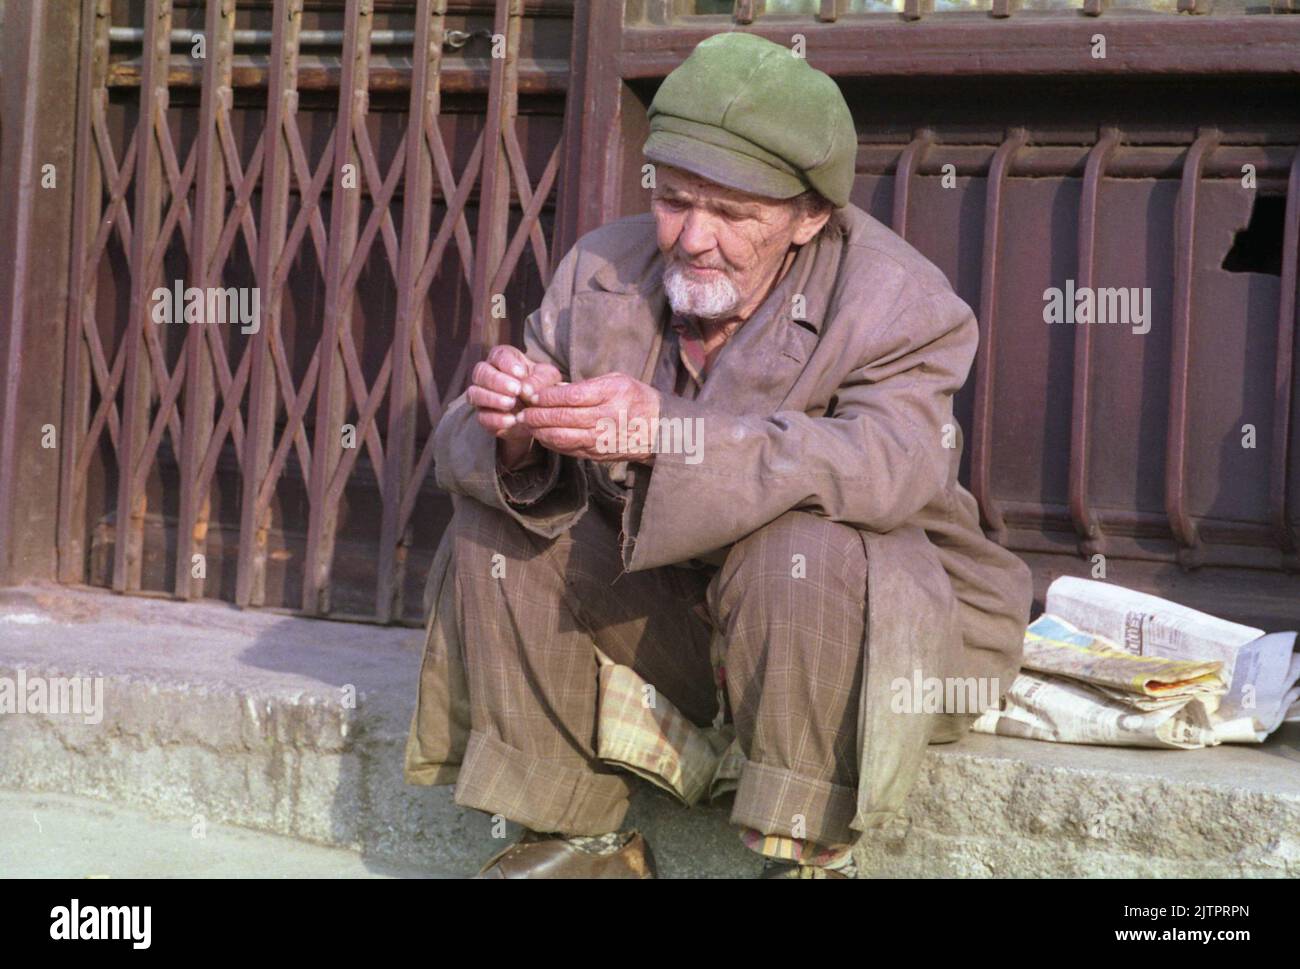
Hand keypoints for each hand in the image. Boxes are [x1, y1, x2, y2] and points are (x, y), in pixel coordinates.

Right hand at [466, 345, 563, 468]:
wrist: (537, 414)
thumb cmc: (541, 387)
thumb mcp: (548, 379)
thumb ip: (540, 379)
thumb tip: (526, 388)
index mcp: (503, 359)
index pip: (498, 355)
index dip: (507, 364)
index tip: (521, 374)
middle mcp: (487, 374)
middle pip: (481, 372)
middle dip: (497, 381)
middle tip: (516, 390)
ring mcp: (482, 395)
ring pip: (474, 393)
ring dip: (492, 398)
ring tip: (511, 403)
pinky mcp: (483, 416)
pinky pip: (481, 417)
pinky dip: (496, 419)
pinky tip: (511, 420)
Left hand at [519, 372, 661, 464]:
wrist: (659, 429)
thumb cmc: (635, 398)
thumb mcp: (617, 380)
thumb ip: (586, 385)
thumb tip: (553, 388)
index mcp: (611, 394)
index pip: (570, 397)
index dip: (547, 396)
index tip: (532, 393)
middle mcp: (606, 418)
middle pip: (561, 418)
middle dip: (536, 414)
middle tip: (522, 410)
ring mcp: (601, 439)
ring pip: (561, 437)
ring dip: (539, 430)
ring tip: (527, 423)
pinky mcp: (597, 454)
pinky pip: (567, 449)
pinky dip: (550, 442)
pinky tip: (542, 434)